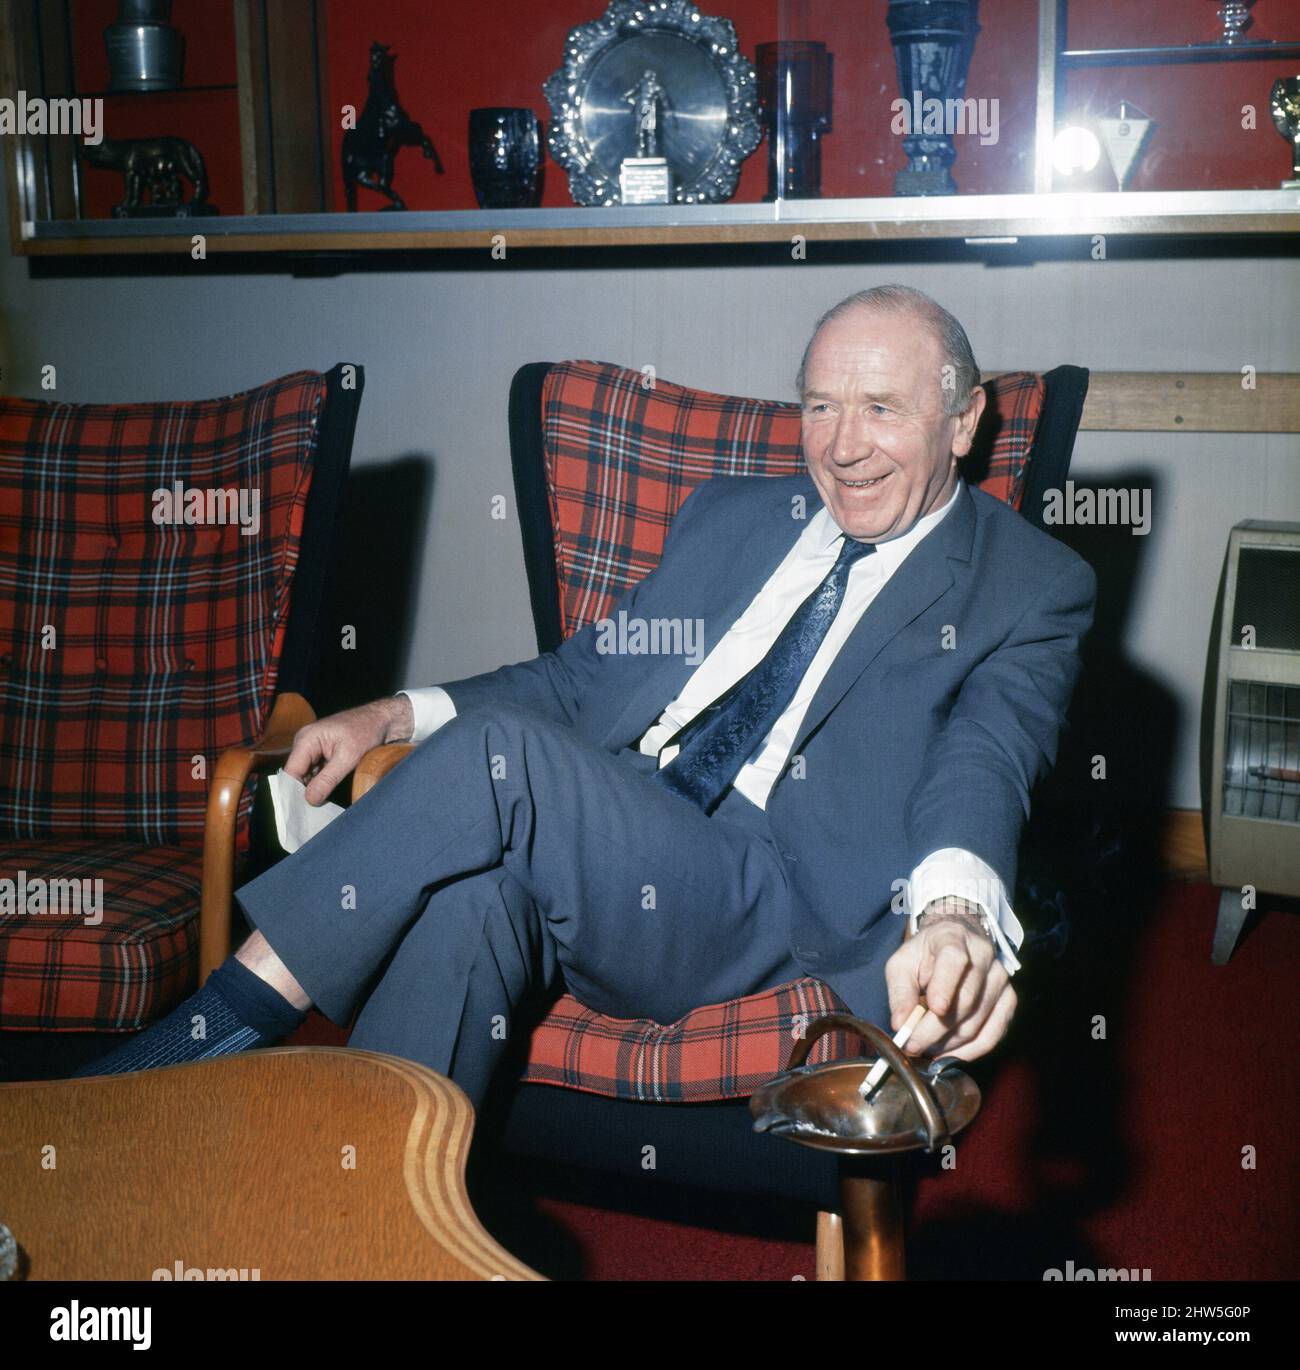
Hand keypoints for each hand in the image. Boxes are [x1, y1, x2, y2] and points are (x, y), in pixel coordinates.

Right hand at [283, 696, 413, 805]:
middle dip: (303, 793)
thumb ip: (328, 779)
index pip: (290, 772)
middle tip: (311, 814)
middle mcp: (305, 743)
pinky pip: (315, 773)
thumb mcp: (348, 757)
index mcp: (306, 739)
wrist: (382, 719)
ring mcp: (312, 748)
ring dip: (313, 789)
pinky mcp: (321, 754)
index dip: (293, 792)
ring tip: (320, 807)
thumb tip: (310, 800)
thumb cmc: (367, 731)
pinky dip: (320, 784)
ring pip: (305, 776)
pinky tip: (326, 796)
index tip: (299, 812)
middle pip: (296, 775)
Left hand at [883, 898, 1016, 1062]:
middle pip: (965, 1000)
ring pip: (977, 1021)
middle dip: (935, 1029)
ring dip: (948, 1043)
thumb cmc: (925, 955)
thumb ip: (899, 990)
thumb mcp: (902, 962)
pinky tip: (947, 1055)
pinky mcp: (1008, 1000)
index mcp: (953, 938)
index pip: (954, 959)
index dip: (945, 986)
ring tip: (925, 1048)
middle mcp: (983, 956)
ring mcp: (1000, 979)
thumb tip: (901, 1024)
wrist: (956, 943)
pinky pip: (993, 1035)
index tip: (933, 1009)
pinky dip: (969, 1051)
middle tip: (912, 1045)